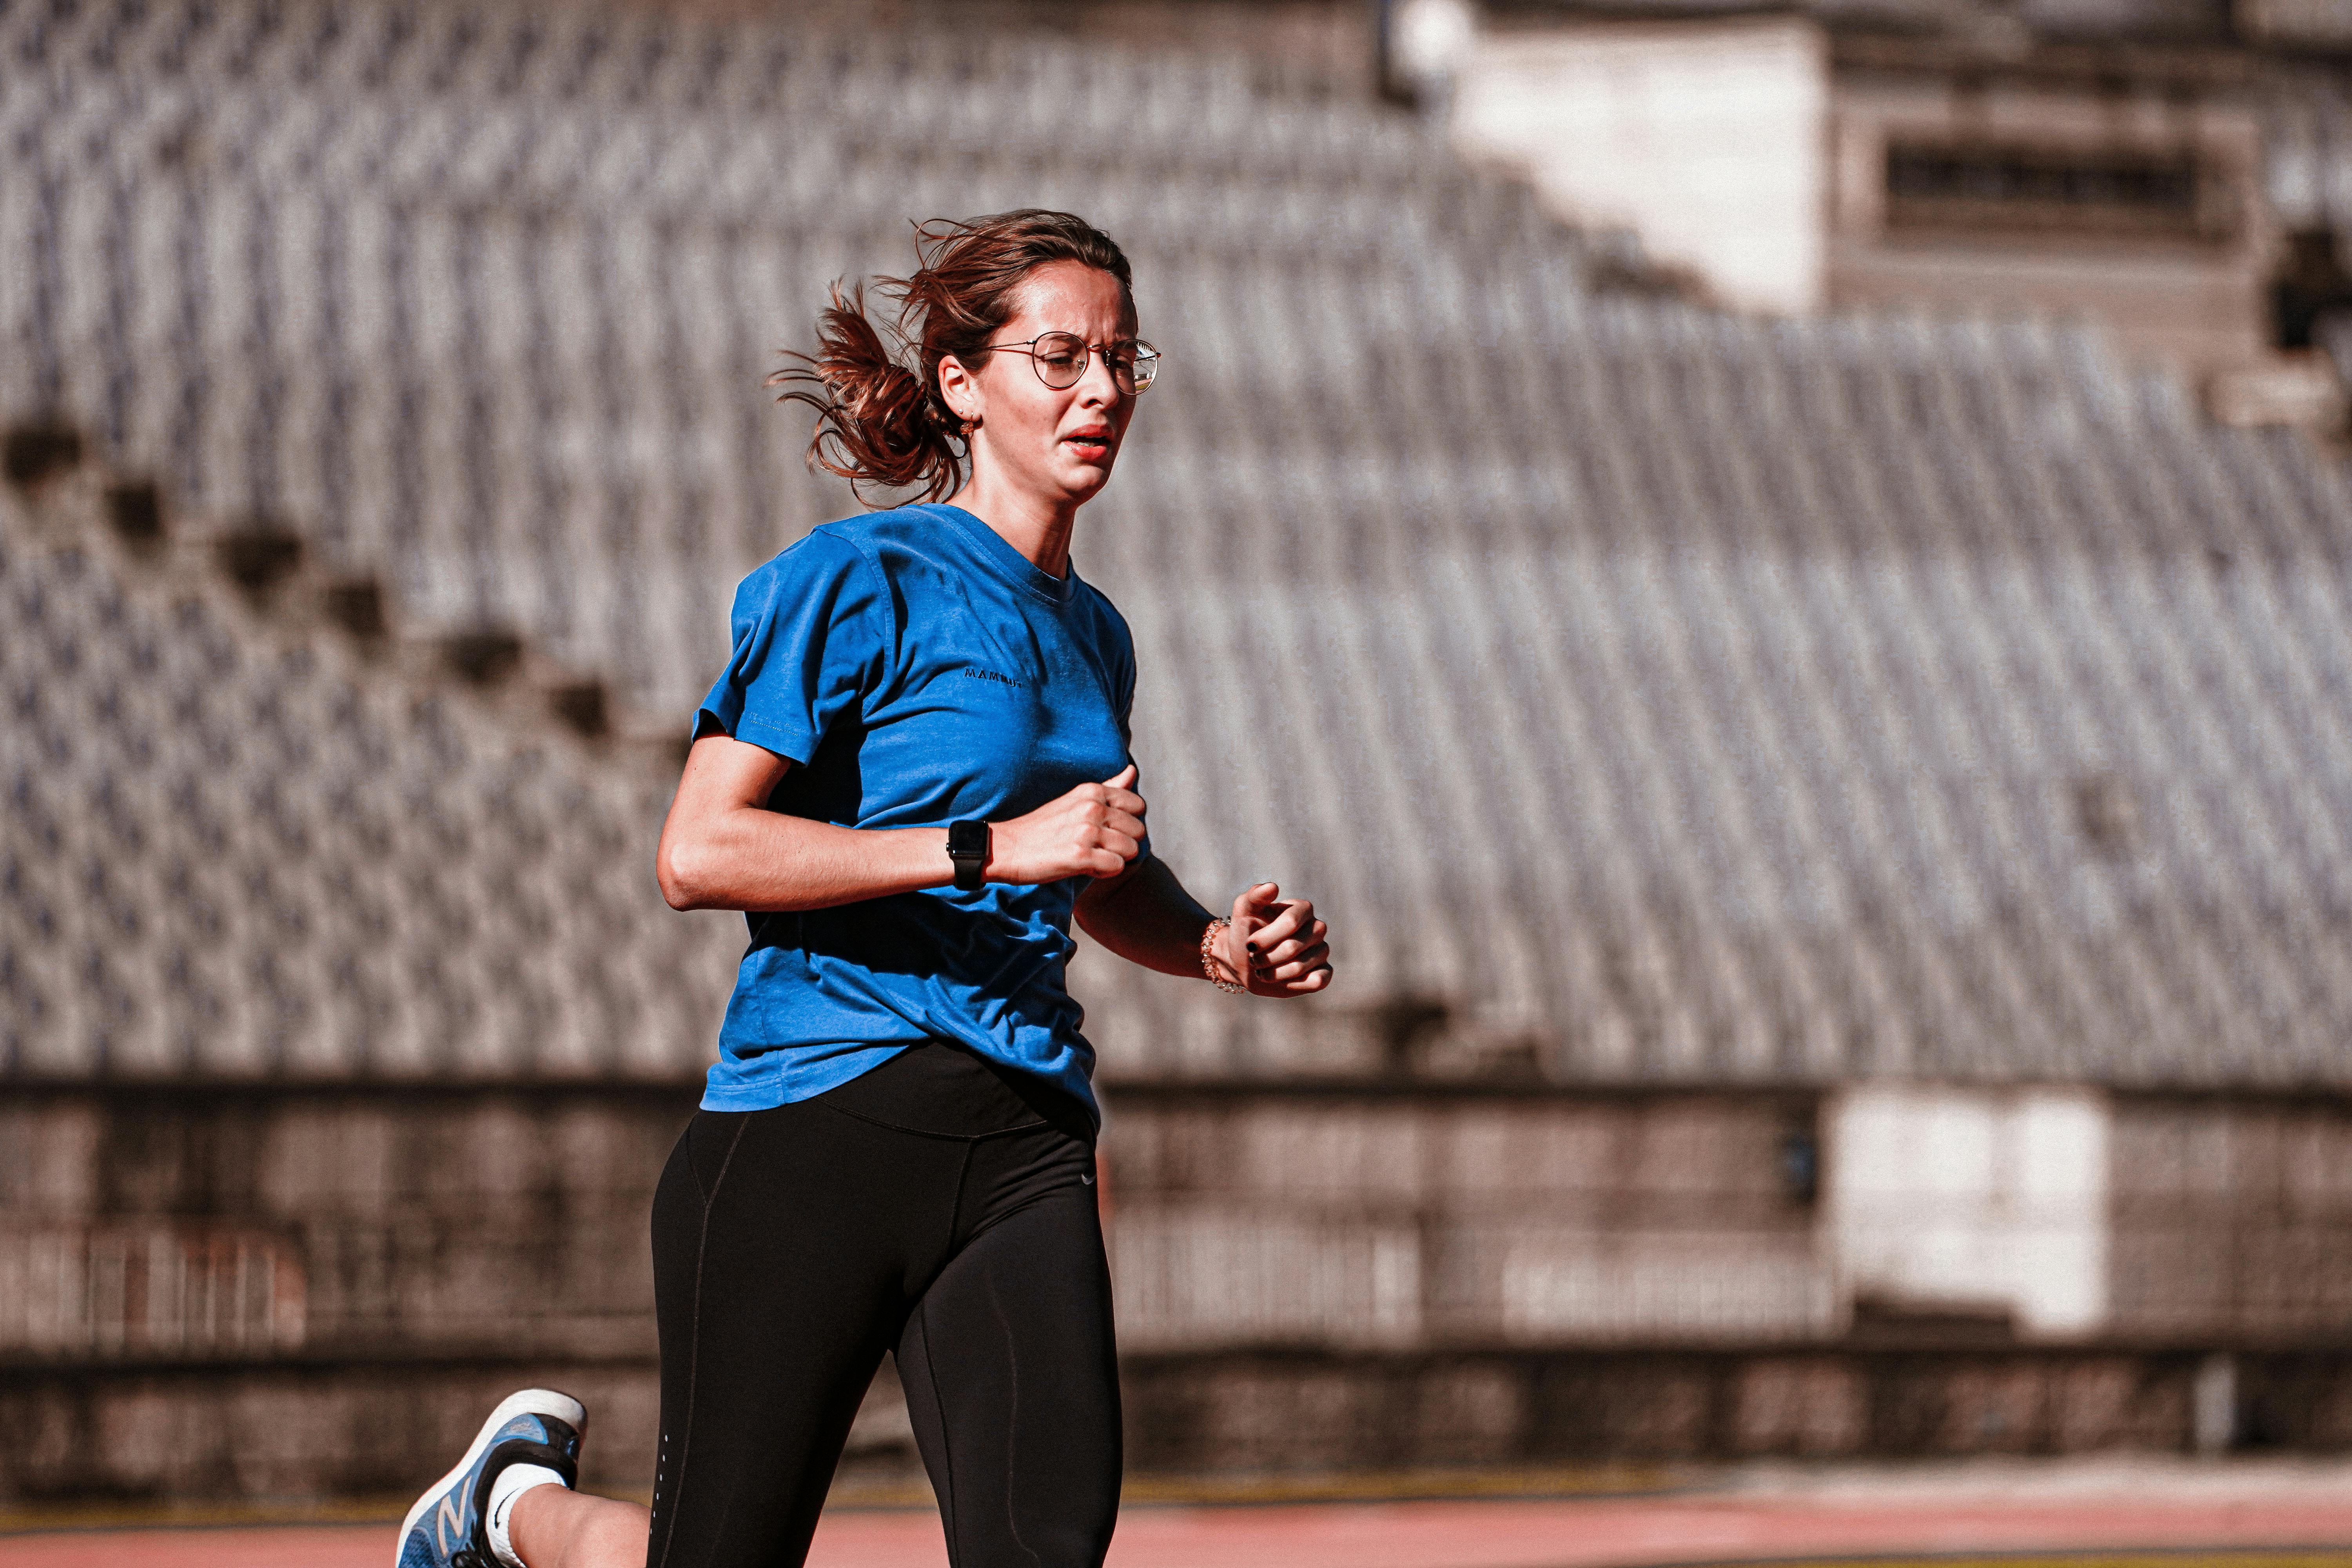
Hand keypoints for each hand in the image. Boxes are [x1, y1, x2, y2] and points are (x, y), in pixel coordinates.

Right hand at [986, 764, 1146, 883]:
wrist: (1006, 848)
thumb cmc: (1042, 826)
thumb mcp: (1076, 799)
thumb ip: (1108, 787)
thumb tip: (1131, 770)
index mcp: (1092, 791)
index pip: (1138, 805)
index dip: (1128, 822)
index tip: (1108, 830)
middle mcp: (1092, 807)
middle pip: (1138, 830)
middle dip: (1124, 843)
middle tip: (1098, 847)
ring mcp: (1086, 831)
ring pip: (1131, 850)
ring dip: (1114, 859)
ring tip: (1091, 857)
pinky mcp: (1079, 856)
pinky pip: (1116, 866)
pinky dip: (1105, 872)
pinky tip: (1086, 867)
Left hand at [1217, 882, 1332, 996]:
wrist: (1244, 961)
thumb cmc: (1246, 932)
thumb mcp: (1244, 911)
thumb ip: (1255, 896)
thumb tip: (1272, 887)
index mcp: (1303, 908)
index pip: (1290, 923)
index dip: (1266, 938)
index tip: (1249, 945)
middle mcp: (1317, 928)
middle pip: (1292, 947)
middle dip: (1266, 957)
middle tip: (1253, 958)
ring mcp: (1322, 950)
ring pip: (1300, 967)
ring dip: (1272, 973)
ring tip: (1262, 969)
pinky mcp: (1323, 973)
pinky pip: (1317, 981)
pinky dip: (1293, 983)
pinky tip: (1281, 979)